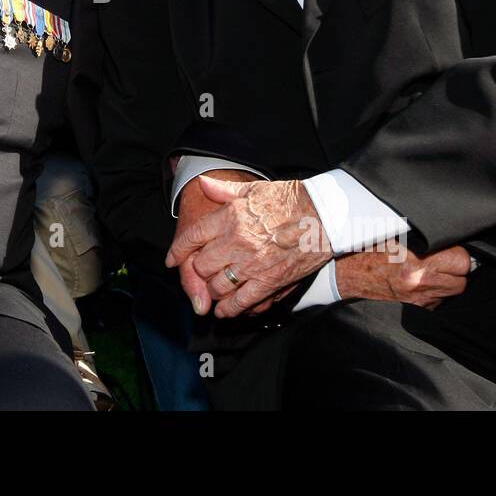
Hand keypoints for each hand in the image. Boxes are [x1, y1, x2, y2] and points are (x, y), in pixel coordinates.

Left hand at [167, 176, 331, 318]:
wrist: (324, 216)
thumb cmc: (289, 200)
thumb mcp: (253, 189)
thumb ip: (224, 190)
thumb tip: (203, 184)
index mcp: (230, 218)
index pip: (192, 238)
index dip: (177, 251)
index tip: (171, 259)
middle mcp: (236, 242)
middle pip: (201, 266)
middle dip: (198, 271)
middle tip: (201, 273)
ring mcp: (252, 264)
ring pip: (217, 286)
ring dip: (212, 291)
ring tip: (212, 291)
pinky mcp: (269, 282)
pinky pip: (240, 302)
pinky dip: (229, 309)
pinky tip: (224, 310)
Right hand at [335, 244, 471, 309]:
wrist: (350, 274)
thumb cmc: (370, 251)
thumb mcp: (396, 236)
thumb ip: (424, 236)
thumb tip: (448, 232)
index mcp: (417, 264)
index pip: (461, 261)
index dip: (459, 253)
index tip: (452, 249)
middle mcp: (420, 284)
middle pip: (462, 281)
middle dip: (457, 270)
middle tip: (446, 260)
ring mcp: (419, 299)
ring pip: (453, 292)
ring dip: (449, 281)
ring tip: (434, 270)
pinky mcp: (416, 308)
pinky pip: (439, 301)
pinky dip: (437, 292)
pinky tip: (425, 281)